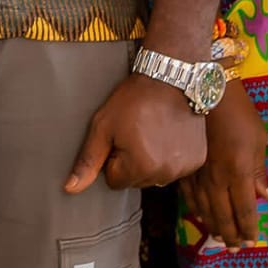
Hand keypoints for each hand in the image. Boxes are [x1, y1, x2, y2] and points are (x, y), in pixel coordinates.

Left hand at [65, 72, 206, 193]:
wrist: (170, 79)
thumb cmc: (133, 100)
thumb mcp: (103, 127)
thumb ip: (88, 161)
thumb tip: (70, 189)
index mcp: (140, 167)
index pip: (114, 180)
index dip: (113, 158)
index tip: (119, 137)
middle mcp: (166, 173)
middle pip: (135, 181)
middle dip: (131, 161)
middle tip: (135, 132)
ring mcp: (184, 167)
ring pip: (155, 176)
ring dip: (150, 161)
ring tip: (151, 132)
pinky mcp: (197, 160)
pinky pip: (174, 169)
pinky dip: (169, 157)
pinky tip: (168, 135)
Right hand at [177, 79, 267, 247]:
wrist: (204, 90)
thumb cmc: (238, 112)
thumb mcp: (258, 139)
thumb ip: (259, 169)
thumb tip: (265, 196)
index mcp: (237, 172)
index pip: (244, 208)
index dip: (248, 227)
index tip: (252, 241)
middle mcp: (215, 177)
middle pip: (222, 213)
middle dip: (230, 233)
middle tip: (234, 248)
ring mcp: (196, 172)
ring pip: (203, 206)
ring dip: (212, 224)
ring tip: (218, 238)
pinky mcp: (184, 164)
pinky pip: (187, 193)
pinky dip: (194, 207)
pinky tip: (198, 214)